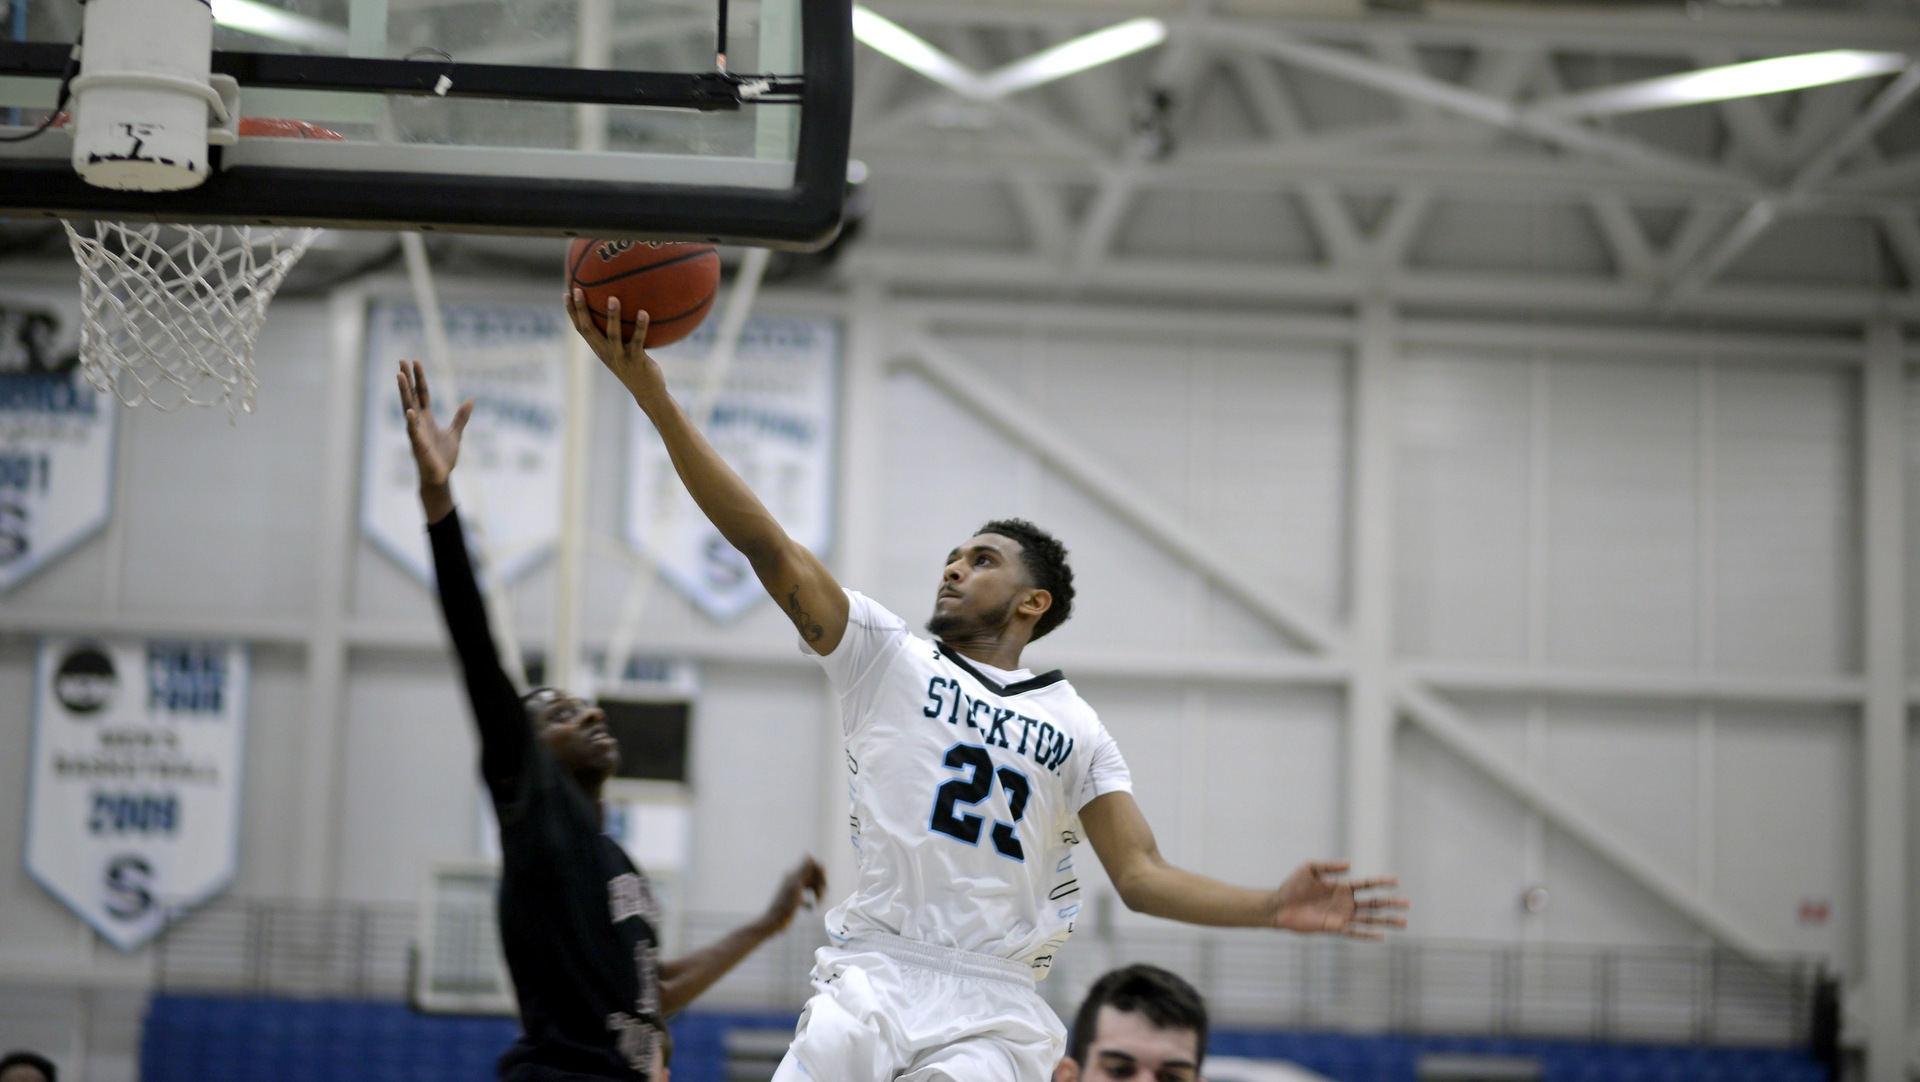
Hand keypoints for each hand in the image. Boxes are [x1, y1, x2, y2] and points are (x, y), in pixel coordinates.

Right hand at [397, 359, 471, 489]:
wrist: (440, 477)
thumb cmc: (443, 456)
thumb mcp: (456, 432)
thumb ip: (461, 417)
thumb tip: (470, 400)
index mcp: (426, 418)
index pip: (422, 393)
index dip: (420, 378)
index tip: (415, 361)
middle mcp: (418, 422)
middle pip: (411, 395)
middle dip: (407, 378)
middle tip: (401, 360)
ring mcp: (416, 432)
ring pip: (408, 408)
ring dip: (404, 393)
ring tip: (400, 376)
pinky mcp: (418, 445)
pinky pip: (413, 431)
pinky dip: (411, 421)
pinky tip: (409, 411)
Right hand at [565, 288, 665, 394]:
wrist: (647, 392)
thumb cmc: (636, 367)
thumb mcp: (623, 350)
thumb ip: (619, 334)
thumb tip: (622, 308)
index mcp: (600, 349)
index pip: (581, 329)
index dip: (572, 313)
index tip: (566, 294)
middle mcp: (606, 352)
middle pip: (589, 329)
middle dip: (582, 309)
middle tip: (578, 290)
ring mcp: (620, 357)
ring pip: (613, 334)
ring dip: (612, 316)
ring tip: (612, 298)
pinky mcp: (636, 360)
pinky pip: (638, 340)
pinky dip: (641, 326)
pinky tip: (644, 312)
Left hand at [757, 855, 827, 934]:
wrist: (774, 922)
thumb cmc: (785, 904)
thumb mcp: (795, 886)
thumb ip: (802, 871)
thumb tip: (808, 854)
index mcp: (794, 875)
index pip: (812, 866)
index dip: (820, 872)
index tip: (823, 882)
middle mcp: (794, 881)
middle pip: (814, 877)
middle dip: (820, 885)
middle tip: (821, 896)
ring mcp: (795, 891)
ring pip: (812, 888)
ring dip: (818, 894)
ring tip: (818, 903)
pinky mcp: (795, 902)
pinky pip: (807, 899)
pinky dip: (811, 903)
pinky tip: (811, 908)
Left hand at [1272, 861, 1407, 940]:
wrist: (1279, 906)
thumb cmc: (1292, 886)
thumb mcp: (1309, 868)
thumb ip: (1328, 866)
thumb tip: (1349, 865)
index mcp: (1341, 886)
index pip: (1366, 884)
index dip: (1381, 882)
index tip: (1397, 881)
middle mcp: (1344, 902)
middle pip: (1373, 903)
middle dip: (1390, 903)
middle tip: (1408, 904)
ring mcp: (1341, 915)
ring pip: (1369, 919)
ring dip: (1386, 921)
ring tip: (1403, 923)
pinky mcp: (1334, 927)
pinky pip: (1354, 932)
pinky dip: (1367, 934)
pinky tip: (1381, 936)